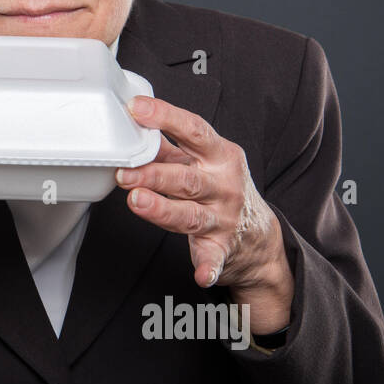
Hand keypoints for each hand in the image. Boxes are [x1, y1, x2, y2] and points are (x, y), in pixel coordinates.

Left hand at [114, 95, 290, 312]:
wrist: (259, 236)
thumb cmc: (222, 189)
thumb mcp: (202, 162)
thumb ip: (168, 147)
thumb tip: (133, 126)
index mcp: (220, 155)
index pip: (193, 130)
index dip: (165, 117)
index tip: (137, 109)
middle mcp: (224, 185)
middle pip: (187, 177)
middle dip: (154, 174)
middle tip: (124, 173)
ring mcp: (224, 217)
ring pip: (191, 214)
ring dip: (163, 210)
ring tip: (138, 203)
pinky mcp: (222, 248)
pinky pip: (214, 259)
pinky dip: (209, 267)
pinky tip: (201, 275)